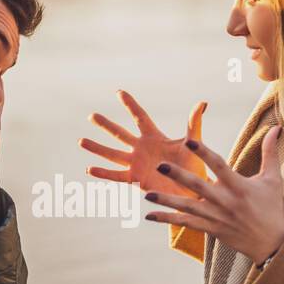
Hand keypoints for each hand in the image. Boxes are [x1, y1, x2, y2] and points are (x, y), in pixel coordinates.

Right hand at [80, 91, 207, 197]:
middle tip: (92, 116)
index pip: (140, 117)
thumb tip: (202, 102)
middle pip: (120, 134)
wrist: (194, 190)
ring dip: (97, 148)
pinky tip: (89, 169)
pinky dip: (103, 173)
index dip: (130, 105)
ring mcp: (137, 164)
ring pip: (112, 154)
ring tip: (81, 141)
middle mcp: (142, 149)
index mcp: (154, 137)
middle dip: (106, 125)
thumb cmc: (195, 166)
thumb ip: (194, 123)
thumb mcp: (193, 142)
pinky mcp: (136, 179)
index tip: (119, 92)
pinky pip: (116, 175)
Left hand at [142, 126, 283, 264]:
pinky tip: (150, 215)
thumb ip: (270, 152)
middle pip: (198, 186)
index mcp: (239, 186)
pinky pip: (186, 224)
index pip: (218, 165)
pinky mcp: (211, 229)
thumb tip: (276, 127)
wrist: (271, 243)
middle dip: (178, 176)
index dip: (203, 153)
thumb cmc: (272, 207)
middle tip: (159, 165)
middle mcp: (225, 201)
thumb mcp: (273, 179)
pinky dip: (168, 219)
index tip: (188, 141)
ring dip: (166, 201)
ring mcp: (216, 217)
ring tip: (147, 194)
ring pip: (187, 208)